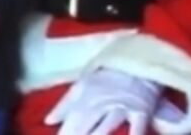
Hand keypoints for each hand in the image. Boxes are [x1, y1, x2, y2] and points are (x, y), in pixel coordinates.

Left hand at [45, 68, 162, 134]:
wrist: (139, 62)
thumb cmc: (108, 77)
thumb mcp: (83, 85)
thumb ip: (65, 105)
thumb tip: (49, 121)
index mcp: (85, 90)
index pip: (69, 112)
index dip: (64, 129)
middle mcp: (101, 98)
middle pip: (84, 120)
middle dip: (76, 132)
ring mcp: (121, 105)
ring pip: (106, 125)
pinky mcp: (141, 111)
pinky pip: (137, 127)